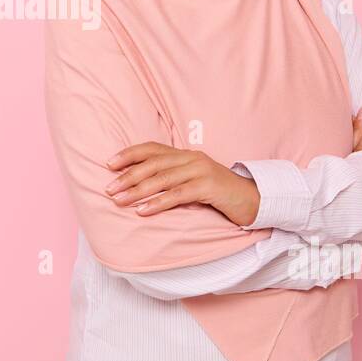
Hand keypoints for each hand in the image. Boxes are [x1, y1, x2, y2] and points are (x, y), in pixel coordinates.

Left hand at [104, 142, 260, 226]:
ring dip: (138, 190)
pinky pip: (178, 195)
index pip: (152, 149)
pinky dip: (158, 202)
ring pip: (163, 179)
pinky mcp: (209, 187)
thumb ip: (171, 180)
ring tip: (119, 200)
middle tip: (108, 189)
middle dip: (128, 176)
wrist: (253, 200)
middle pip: (153, 164)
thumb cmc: (218, 195)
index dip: (129, 154)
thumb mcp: (192, 182)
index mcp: (185, 154)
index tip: (108, 164)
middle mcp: (191, 158)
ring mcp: (201, 171)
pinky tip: (143, 211)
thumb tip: (138, 187)